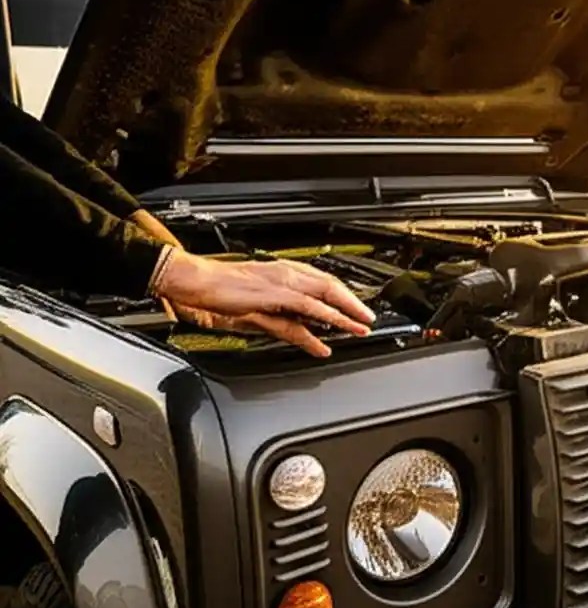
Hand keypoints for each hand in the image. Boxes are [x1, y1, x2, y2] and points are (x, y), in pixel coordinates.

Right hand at [155, 250, 375, 356]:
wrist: (198, 280)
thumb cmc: (222, 290)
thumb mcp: (259, 305)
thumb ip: (281, 316)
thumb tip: (300, 330)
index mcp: (285, 272)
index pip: (324, 282)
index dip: (344, 295)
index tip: (357, 307)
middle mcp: (288, 274)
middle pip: (331, 288)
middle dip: (353, 304)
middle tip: (368, 318)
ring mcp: (282, 284)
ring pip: (324, 298)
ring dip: (345, 315)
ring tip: (360, 328)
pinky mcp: (273, 296)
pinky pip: (305, 309)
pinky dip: (321, 322)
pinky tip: (330, 336)